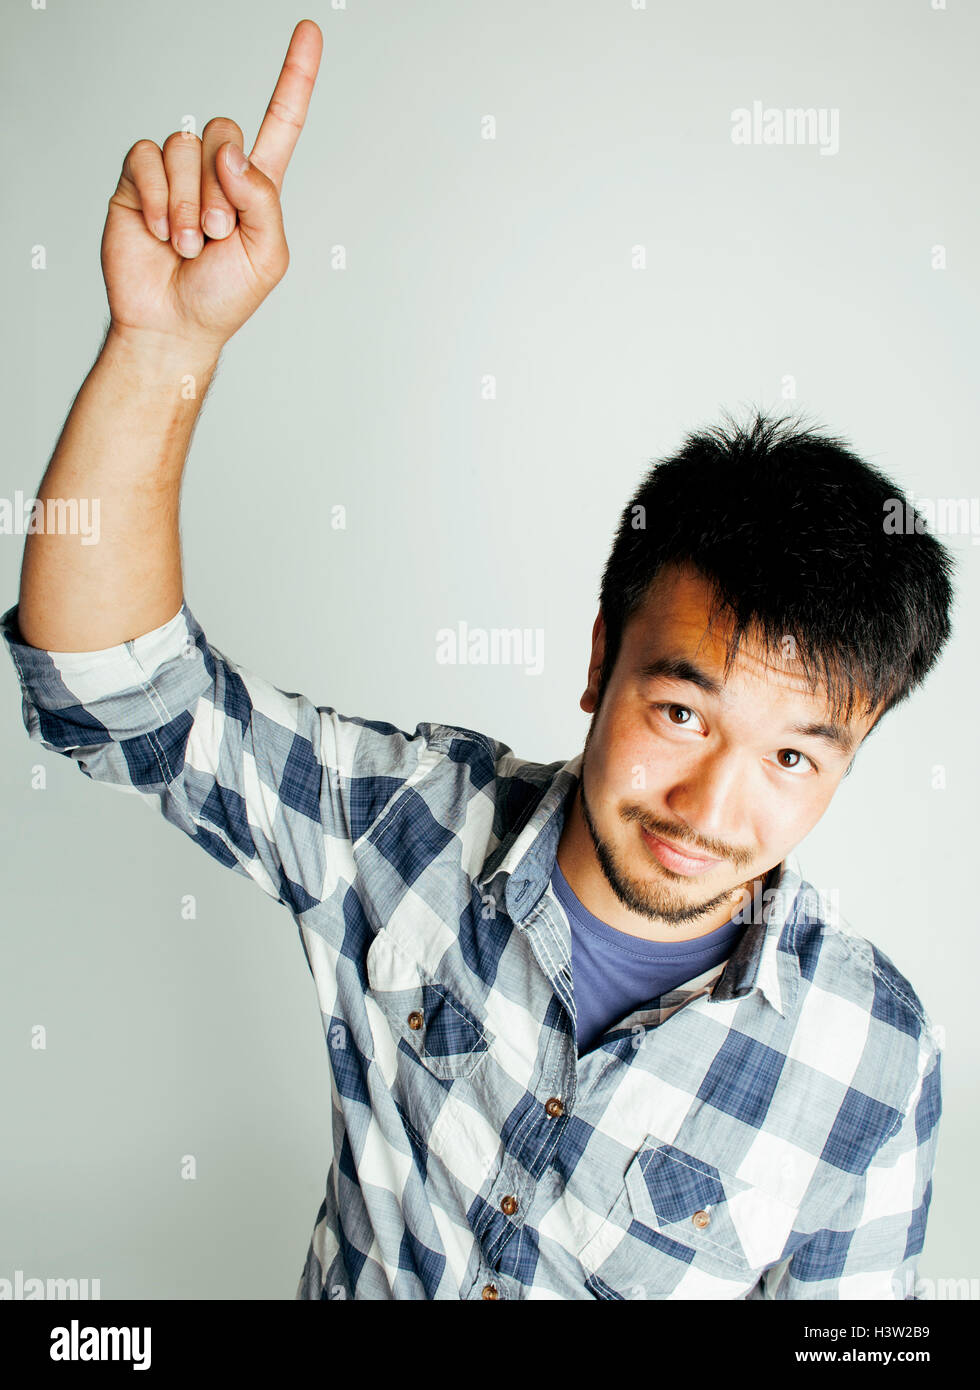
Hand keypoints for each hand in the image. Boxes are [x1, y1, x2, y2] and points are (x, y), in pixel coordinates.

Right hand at [100, 18, 322, 354]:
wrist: (172, 324)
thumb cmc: (224, 297)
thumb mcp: (266, 255)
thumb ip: (263, 199)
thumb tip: (230, 151)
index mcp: (257, 185)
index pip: (281, 120)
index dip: (295, 77)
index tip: (309, 32)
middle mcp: (216, 169)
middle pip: (224, 130)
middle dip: (220, 189)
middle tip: (214, 236)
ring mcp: (176, 172)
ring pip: (184, 146)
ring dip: (187, 204)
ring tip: (186, 245)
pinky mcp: (139, 179)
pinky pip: (147, 158)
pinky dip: (158, 198)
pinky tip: (159, 232)